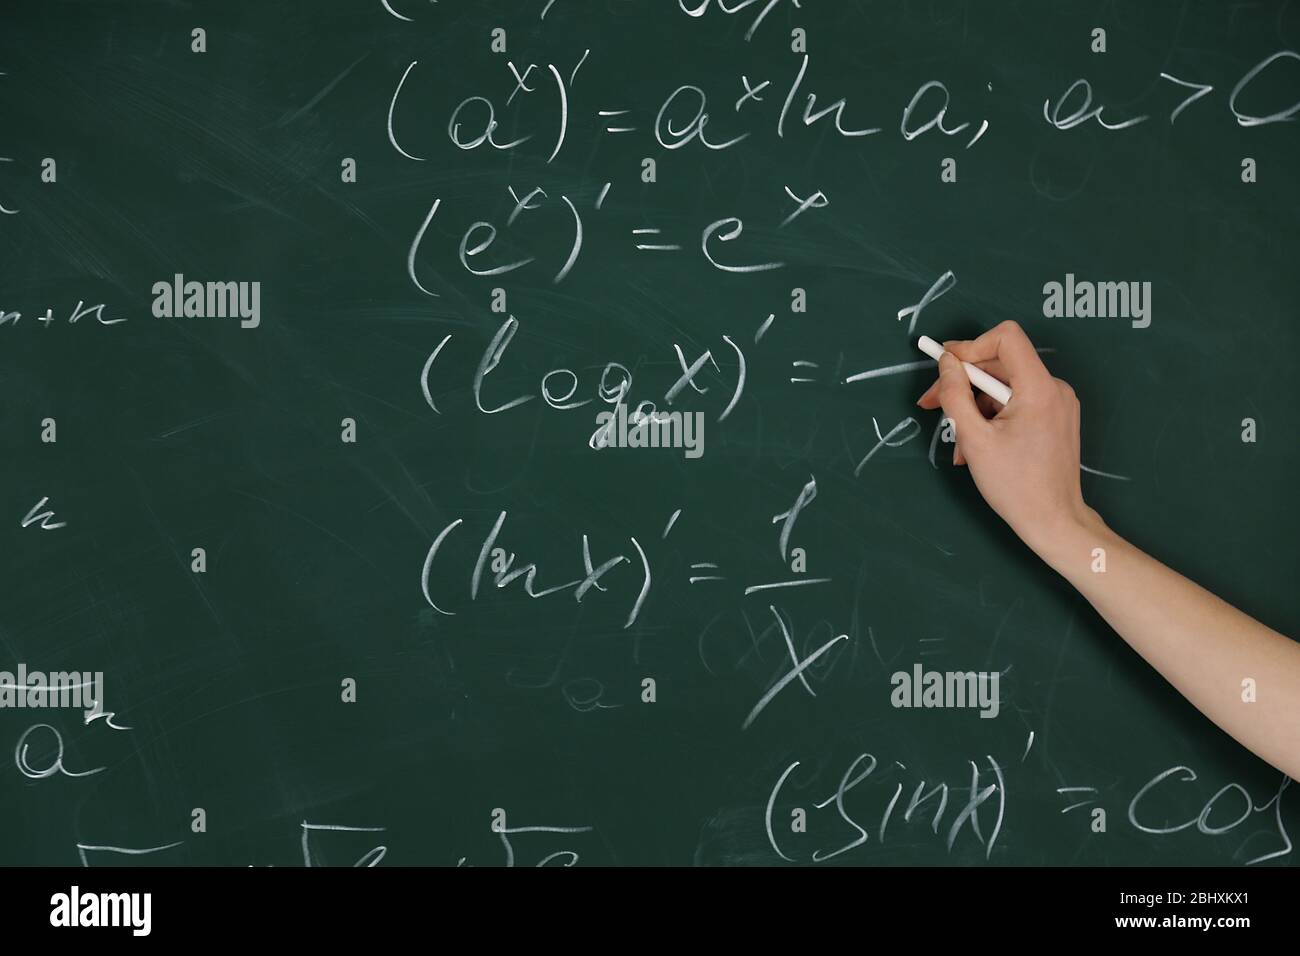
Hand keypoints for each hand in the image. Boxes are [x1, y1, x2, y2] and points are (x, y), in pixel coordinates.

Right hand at [915, 320, 1098, 554]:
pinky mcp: (1055, 418)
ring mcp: (1058, 404)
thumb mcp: (974, 439)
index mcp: (1039, 388)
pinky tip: (977, 446)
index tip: (945, 365)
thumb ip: (955, 395)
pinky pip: (1016, 404)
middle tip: (930, 404)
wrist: (1054, 521)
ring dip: (973, 408)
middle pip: (1000, 364)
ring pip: (1004, 388)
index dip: (971, 346)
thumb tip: (947, 363)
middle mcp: (1054, 388)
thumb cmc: (1015, 485)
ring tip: (957, 441)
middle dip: (963, 382)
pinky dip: (992, 418)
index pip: (1006, 337)